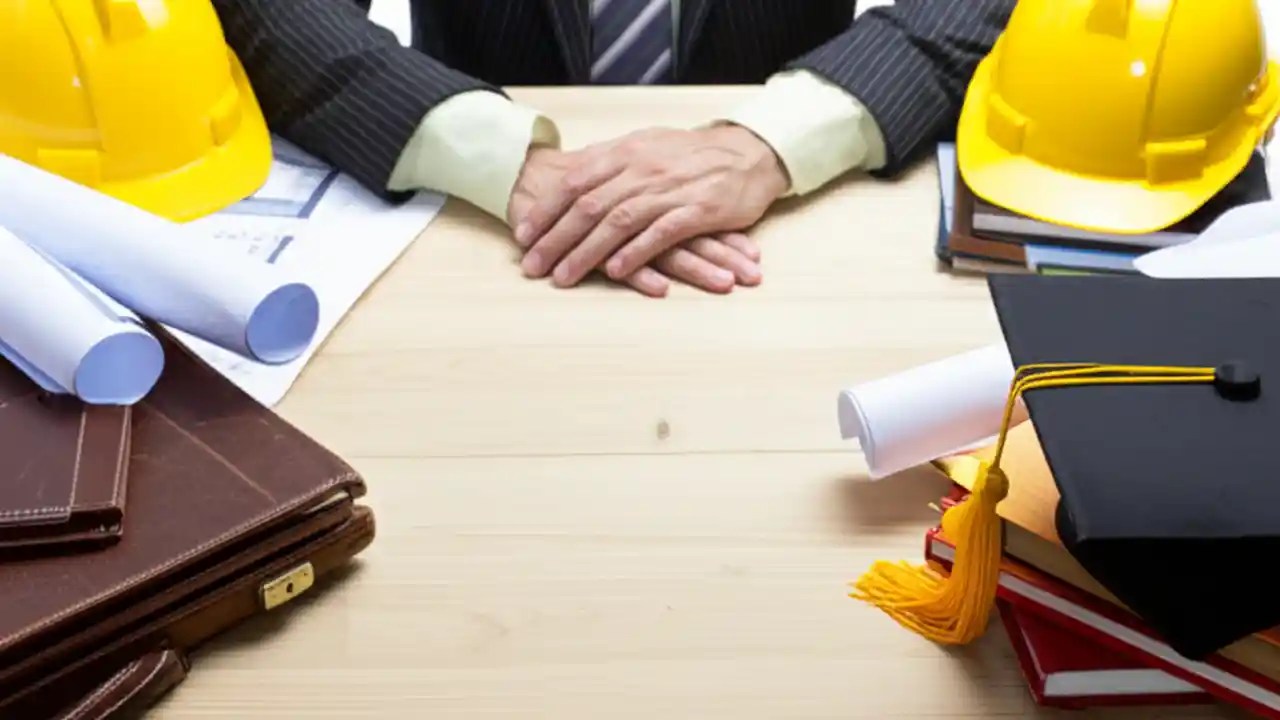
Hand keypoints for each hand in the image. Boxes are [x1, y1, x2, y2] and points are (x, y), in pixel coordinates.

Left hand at [515, 125, 788, 287]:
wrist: (749, 153)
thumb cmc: (692, 155)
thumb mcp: (646, 145)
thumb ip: (610, 161)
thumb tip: (571, 174)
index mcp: (626, 151)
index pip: (575, 181)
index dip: (546, 209)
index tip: (523, 235)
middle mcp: (643, 168)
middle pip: (589, 206)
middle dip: (556, 238)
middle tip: (532, 266)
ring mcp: (670, 190)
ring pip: (618, 222)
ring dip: (587, 253)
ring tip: (563, 277)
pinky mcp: (697, 210)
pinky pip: (660, 234)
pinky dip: (636, 253)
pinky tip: (616, 272)